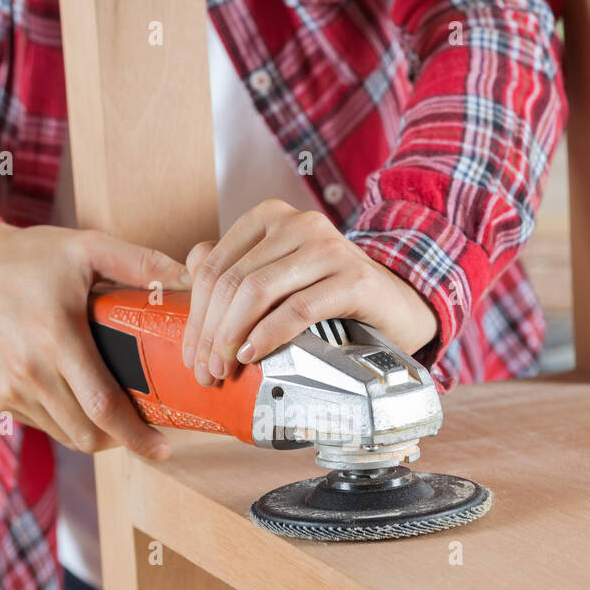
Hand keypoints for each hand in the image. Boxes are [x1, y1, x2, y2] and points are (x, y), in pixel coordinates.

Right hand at [0, 217, 188, 457]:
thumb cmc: (27, 257)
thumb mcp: (84, 247)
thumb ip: (139, 262)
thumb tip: (189, 277)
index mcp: (55, 336)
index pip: (102, 406)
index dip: (136, 435)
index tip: (164, 448)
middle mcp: (29, 370)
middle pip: (87, 433)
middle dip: (123, 441)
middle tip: (148, 431)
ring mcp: (10, 388)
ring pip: (66, 435)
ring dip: (97, 435)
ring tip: (117, 415)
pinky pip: (43, 425)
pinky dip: (68, 422)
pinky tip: (80, 400)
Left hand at [182, 199, 437, 384]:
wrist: (400, 304)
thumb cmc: (332, 296)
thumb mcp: (280, 277)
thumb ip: (236, 267)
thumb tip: (189, 267)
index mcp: (270, 217)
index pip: (213, 266)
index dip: (195, 315)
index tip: (191, 356)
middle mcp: (298, 223)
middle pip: (231, 281)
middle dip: (210, 333)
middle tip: (205, 372)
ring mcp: (328, 247)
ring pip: (257, 292)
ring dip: (232, 338)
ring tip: (225, 370)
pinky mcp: (353, 279)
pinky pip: (297, 309)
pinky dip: (268, 336)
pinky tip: (253, 356)